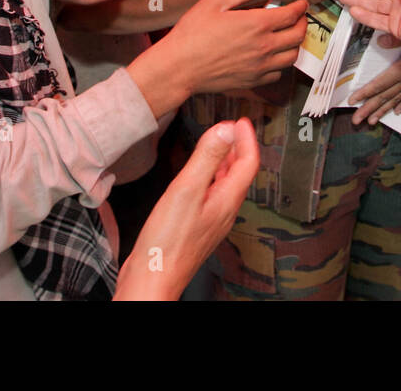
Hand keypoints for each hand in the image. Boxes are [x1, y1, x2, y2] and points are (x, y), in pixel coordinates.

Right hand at [114, 118, 258, 299]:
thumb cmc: (167, 243)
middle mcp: (223, 210)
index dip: (247, 139)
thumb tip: (226, 130)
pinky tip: (195, 176)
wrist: (152, 278)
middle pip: (239, 173)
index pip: (248, 163)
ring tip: (218, 144)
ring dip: (224, 161)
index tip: (241, 121)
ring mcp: (210, 220)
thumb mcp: (186, 190)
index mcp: (227, 200)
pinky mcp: (195, 226)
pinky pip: (210, 194)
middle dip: (237, 147)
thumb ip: (206, 158)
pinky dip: (208, 176)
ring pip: (225, 184)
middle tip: (232, 128)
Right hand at [140, 0, 306, 101]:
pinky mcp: (253, 82)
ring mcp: (260, 67)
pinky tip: (273, 56)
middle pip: (298, 36)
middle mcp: (264, 47)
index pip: (292, 14)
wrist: (179, 67)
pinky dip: (281, 64)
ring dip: (295, 44)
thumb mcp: (216, 1)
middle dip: (303, 23)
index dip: (300, 7)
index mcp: (258, 25)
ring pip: (292, 57)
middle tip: (299, 17)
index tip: (302, 3)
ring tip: (289, 36)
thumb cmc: (193, 33)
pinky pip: (278, 74)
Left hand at [346, 42, 400, 125]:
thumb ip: (396, 39)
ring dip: (383, 111)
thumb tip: (380, 41)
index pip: (380, 84)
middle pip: (385, 97)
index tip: (353, 101)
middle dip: (369, 109)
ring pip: (396, 100)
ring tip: (371, 121)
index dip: (365, 93)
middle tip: (356, 119)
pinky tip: (397, 111)